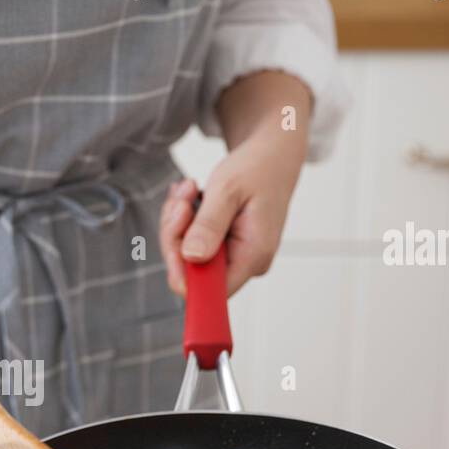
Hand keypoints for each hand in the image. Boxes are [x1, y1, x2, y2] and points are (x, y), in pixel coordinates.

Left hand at [160, 70, 310, 296]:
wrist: (272, 157)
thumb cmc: (257, 169)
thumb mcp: (228, 190)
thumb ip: (210, 225)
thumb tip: (192, 257)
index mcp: (253, 256)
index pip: (209, 291)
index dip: (182, 269)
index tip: (176, 230)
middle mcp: (245, 264)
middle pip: (189, 273)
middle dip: (176, 234)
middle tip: (183, 199)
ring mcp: (234, 258)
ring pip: (184, 257)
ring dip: (178, 222)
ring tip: (189, 190)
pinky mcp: (224, 249)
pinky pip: (189, 244)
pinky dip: (183, 220)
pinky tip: (190, 197)